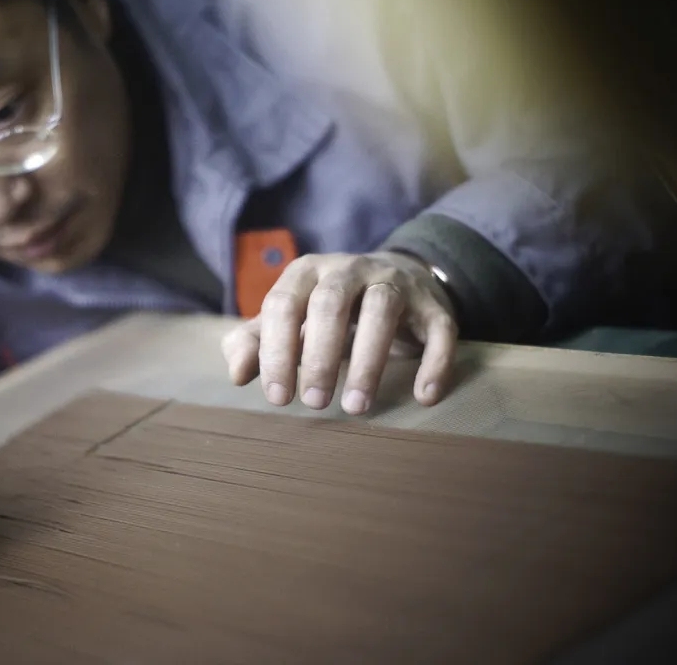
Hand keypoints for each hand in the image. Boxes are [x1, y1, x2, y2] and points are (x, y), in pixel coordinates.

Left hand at [221, 251, 457, 414]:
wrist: (394, 280)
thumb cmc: (327, 311)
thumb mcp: (289, 320)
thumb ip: (256, 342)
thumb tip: (237, 373)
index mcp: (306, 272)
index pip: (284, 305)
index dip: (277, 351)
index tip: (278, 397)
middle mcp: (349, 269)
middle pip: (330, 304)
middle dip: (320, 356)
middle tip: (313, 403)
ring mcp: (394, 282)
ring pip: (382, 310)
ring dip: (368, 361)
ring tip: (356, 406)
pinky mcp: (432, 304)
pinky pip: (438, 327)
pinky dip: (434, 360)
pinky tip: (424, 396)